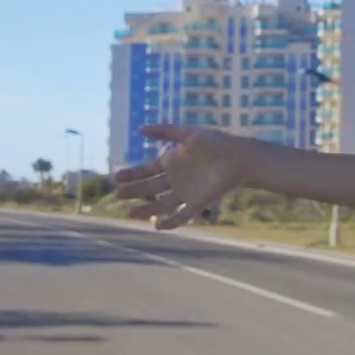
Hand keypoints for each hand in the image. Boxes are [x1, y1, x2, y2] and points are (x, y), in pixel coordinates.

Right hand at [111, 123, 247, 229]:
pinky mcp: (197, 204)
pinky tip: (156, 225)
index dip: (132, 174)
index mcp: (172, 161)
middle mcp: (176, 178)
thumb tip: (141, 129)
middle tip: (117, 194)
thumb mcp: (188, 134)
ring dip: (146, 209)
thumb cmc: (215, 143)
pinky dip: (169, 222)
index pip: (146, 170)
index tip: (117, 177)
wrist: (238, 158)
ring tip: (130, 213)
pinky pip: (180, 216)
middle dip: (134, 191)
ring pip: (160, 204)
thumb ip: (165, 132)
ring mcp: (185, 192)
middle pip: (150, 188)